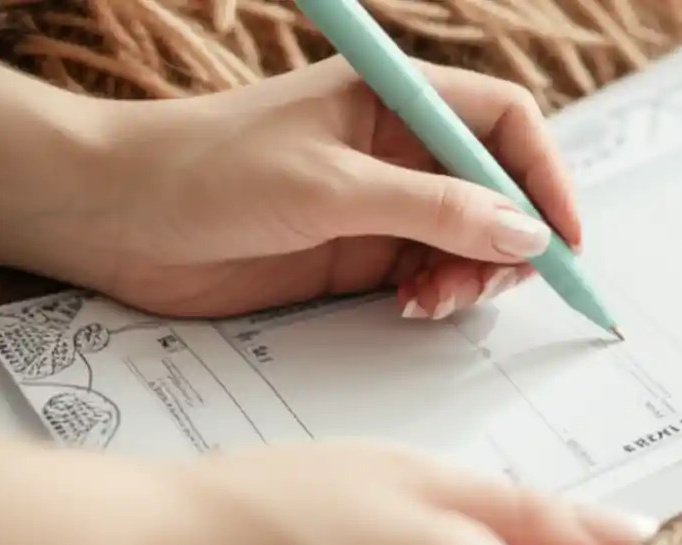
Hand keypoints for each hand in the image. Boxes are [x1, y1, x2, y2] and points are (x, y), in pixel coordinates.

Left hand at [0, 56, 579, 318]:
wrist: (118, 220)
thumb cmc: (209, 172)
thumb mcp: (333, 188)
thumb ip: (435, 211)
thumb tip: (525, 234)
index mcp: (397, 100)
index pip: (505, 122)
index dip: (545, 175)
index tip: (564, 236)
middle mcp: (401, 148)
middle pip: (499, 189)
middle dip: (510, 239)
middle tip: (495, 282)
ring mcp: (384, 203)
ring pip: (470, 240)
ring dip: (472, 276)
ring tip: (437, 299)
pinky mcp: (362, 253)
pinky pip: (431, 274)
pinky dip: (438, 295)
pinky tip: (413, 308)